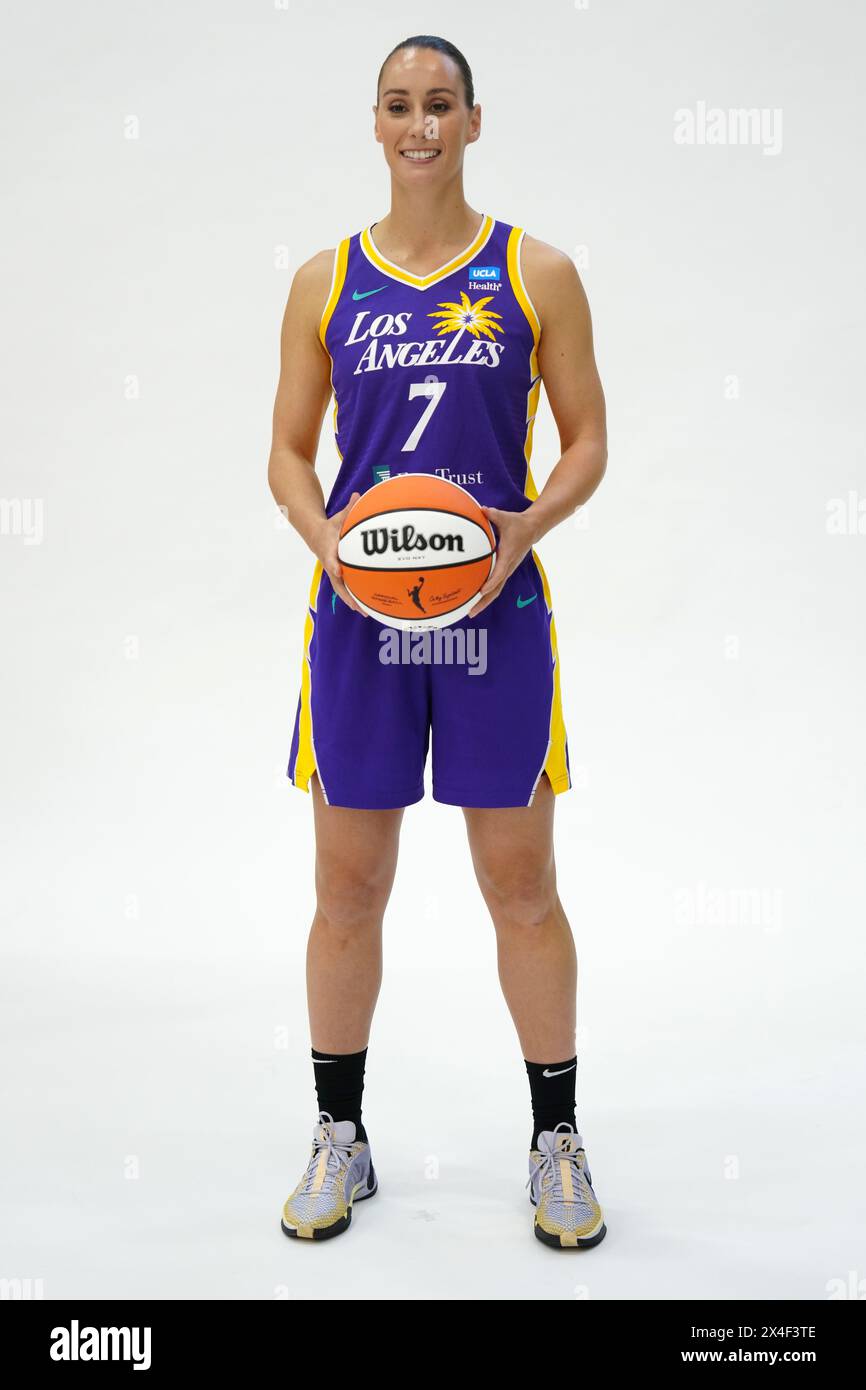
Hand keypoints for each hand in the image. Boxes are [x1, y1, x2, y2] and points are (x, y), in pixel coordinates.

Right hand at [311, 491, 367, 616]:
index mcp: (329, 550)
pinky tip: (370, 605)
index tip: (339, 572)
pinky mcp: (338, 576)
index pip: (330, 559)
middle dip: (347, 596)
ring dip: (353, 602)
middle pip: (337, 583)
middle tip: (359, 607)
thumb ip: (350, 508)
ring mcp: (333, 572)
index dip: (334, 566)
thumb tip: (359, 494)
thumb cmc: (330, 526)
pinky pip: (347, 588)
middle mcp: (331, 564)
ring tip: (367, 613)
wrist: (314, 535)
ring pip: (342, 590)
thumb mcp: (338, 517)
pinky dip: (356, 596)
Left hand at [467, 505, 537, 618]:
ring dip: (483, 602)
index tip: (481, 591)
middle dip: (483, 602)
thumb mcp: (506, 517)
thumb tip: (483, 510)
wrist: (532, 529)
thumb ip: (493, 514)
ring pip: (495, 591)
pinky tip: (473, 599)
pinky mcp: (505, 571)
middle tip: (470, 612)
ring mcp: (507, 571)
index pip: (499, 573)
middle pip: (496, 590)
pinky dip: (485, 594)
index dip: (491, 583)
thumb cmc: (517, 523)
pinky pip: (495, 585)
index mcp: (508, 556)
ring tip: (470, 612)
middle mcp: (508, 567)